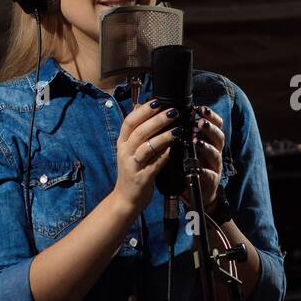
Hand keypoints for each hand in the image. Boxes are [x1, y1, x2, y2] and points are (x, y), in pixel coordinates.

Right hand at [112, 99, 183, 217]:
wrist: (126, 198)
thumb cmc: (133, 170)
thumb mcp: (130, 149)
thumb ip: (137, 130)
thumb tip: (142, 106)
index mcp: (122, 142)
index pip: (130, 121)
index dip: (143, 111)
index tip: (158, 102)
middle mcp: (125, 152)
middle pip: (139, 131)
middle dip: (157, 120)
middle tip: (173, 111)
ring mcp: (132, 165)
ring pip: (146, 147)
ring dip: (163, 136)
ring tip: (178, 129)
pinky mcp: (141, 178)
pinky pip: (154, 164)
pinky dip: (164, 156)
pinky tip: (174, 149)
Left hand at [180, 105, 224, 213]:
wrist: (197, 192)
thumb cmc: (190, 165)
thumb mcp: (188, 147)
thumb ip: (185, 133)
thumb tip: (171, 114)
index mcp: (209, 141)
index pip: (216, 124)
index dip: (211, 116)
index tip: (201, 108)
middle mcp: (215, 151)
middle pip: (219, 137)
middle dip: (210, 128)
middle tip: (201, 122)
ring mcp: (214, 166)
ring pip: (216, 154)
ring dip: (207, 147)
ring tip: (197, 142)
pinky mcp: (211, 181)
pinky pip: (210, 175)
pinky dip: (204, 171)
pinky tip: (198, 168)